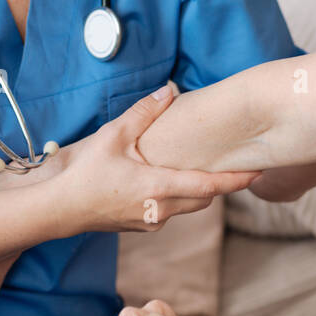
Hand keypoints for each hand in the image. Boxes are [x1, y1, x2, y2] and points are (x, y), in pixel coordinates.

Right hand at [50, 81, 261, 232]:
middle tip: (231, 164)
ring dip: (195, 190)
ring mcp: (151, 221)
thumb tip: (169, 89)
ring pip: (187, 206)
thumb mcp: (114, 135)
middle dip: (218, 184)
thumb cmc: (84, 173)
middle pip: (204, 199)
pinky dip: (176, 197)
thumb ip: (145, 111)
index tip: (258, 173)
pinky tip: (164, 180)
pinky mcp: (141, 226)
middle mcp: (161, 209)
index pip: (209, 186)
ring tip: (197, 168)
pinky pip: (169, 211)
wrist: (58, 210)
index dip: (236, 180)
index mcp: (159, 187)